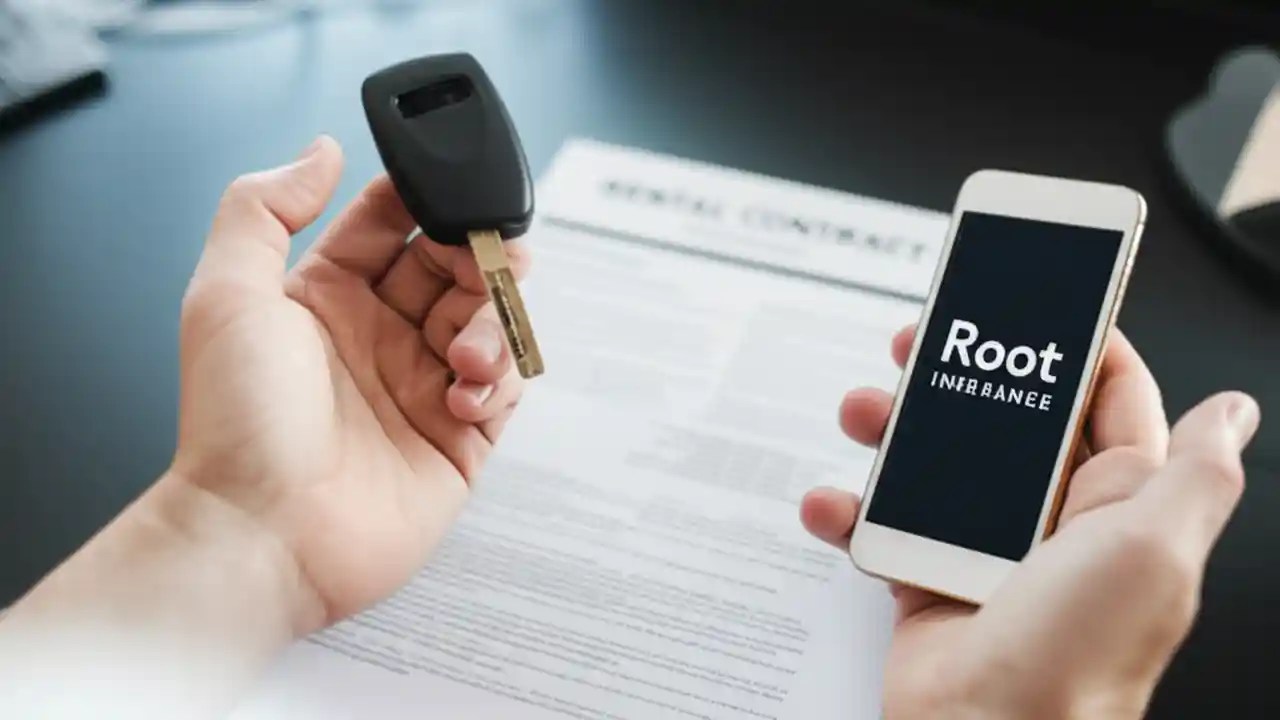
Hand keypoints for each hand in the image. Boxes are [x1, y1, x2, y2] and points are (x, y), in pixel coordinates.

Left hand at [167, 136, 526, 629]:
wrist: (264, 535)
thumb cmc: (237, 424)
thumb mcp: (227, 293)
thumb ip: (264, 206)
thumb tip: (320, 151)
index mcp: (327, 296)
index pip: (391, 223)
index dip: (425, 201)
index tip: (449, 194)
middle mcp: (377, 337)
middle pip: (454, 266)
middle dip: (479, 256)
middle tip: (483, 264)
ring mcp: (420, 388)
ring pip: (489, 323)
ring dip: (492, 323)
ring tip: (463, 353)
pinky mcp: (457, 441)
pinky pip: (504, 392)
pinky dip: (498, 383)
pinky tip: (460, 396)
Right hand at [801, 326, 1259, 718]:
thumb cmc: (1076, 658)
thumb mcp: (1151, 549)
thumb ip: (1194, 472)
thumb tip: (1233, 411)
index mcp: (1117, 505)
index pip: (1107, 401)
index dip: (1077, 344)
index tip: (1040, 296)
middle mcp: (1053, 522)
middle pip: (1006, 419)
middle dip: (962, 374)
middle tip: (920, 342)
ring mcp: (987, 550)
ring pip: (936, 462)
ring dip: (893, 430)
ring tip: (865, 410)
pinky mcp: (928, 578)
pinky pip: (883, 526)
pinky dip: (849, 509)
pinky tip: (833, 501)